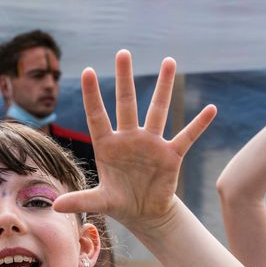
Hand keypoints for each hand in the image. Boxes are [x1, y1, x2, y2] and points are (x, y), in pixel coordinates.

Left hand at [53, 51, 215, 233]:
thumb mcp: (100, 202)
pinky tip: (211, 109)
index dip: (92, 95)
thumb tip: (55, 206)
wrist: (145, 214)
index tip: (88, 71)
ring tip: (168, 61)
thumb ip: (81, 200)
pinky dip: (198, 124)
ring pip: (158, 110)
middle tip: (123, 52)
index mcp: (108, 146)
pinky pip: (186, 136)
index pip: (97, 116)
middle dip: (125, 79)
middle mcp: (130, 139)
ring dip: (163, 87)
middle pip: (127, 103)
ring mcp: (151, 144)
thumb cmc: (120, 203)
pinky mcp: (171, 155)